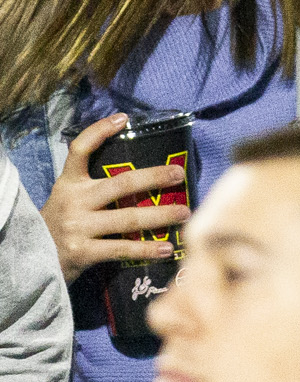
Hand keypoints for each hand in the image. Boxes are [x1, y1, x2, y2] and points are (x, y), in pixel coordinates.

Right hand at [39, 114, 190, 284]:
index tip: (123, 118)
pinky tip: (167, 249)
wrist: (33, 262)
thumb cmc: (60, 225)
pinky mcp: (82, 252)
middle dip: (154, 177)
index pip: (79, 150)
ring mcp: (77, 227)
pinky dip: (147, 249)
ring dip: (161, 215)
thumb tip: (145, 174)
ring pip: (128, 217)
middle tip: (180, 174)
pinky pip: (122, 248)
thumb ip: (94, 186)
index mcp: (69, 184)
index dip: (99, 131)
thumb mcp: (69, 198)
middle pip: (121, 183)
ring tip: (185, 213)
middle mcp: (73, 202)